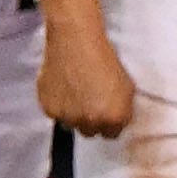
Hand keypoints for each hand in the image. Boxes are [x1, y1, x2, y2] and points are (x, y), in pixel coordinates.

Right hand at [36, 0, 135, 137]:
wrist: (76, 43)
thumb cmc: (104, 59)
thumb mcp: (127, 85)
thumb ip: (122, 109)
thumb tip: (117, 120)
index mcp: (113, 117)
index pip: (112, 134)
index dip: (110, 122)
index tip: (107, 112)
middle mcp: (90, 122)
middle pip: (91, 132)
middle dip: (92, 120)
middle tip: (91, 101)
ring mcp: (68, 117)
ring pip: (72, 124)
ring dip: (74, 113)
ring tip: (77, 91)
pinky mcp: (49, 110)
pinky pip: (56, 114)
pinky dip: (59, 105)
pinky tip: (64, 88)